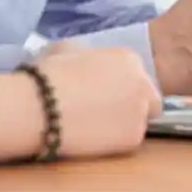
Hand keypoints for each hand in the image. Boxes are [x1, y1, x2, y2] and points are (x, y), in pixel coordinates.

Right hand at [39, 46, 161, 158]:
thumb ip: (89, 56)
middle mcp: (143, 82)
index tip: (105, 96)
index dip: (122, 88)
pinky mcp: (134, 137)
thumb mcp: (71, 50)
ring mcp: (141, 110)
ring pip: (141, 121)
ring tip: (96, 128)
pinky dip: (115, 141)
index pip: (137, 76)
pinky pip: (130, 140)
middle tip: (108, 114)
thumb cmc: (50, 74)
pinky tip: (94, 138)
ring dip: (124, 124)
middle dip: (133, 106)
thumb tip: (84, 62)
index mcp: (129, 58)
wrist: (42, 105)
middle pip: (150, 99)